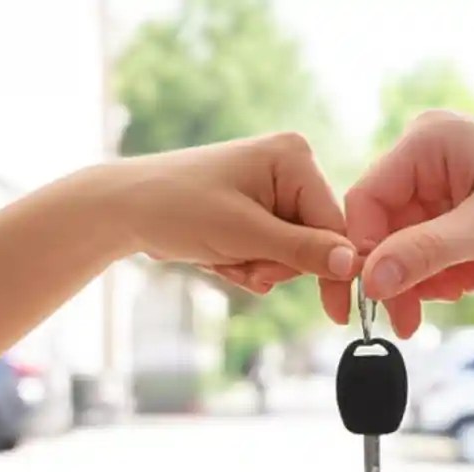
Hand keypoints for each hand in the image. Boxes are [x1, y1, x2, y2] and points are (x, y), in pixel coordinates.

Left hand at [77, 133, 360, 294]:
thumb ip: (301, 250)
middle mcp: (289, 168)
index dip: (333, 269)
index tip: (336, 312)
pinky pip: (270, 253)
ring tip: (224, 256)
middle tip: (243, 262)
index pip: (334, 223)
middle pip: (315, 241)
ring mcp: (271, 189)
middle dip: (277, 263)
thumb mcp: (245, 234)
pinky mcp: (255, 211)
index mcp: (294, 158)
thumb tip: (351, 264)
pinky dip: (246, 264)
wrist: (122, 209)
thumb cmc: (178, 208)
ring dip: (258, 266)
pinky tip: (219, 257)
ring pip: (291, 254)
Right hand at [326, 111, 473, 336]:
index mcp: (428, 141)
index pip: (366, 202)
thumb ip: (425, 254)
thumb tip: (369, 281)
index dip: (365, 255)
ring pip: (411, 240)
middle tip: (415, 321)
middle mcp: (431, 151)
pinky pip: (437, 240)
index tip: (375, 303)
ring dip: (433, 275)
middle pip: (385, 225)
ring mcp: (448, 174)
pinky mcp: (465, 197)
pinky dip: (453, 266)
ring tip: (471, 289)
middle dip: (404, 274)